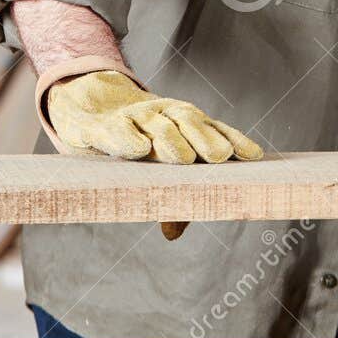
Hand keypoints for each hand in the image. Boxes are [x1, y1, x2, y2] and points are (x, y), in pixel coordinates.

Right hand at [46, 70, 262, 241]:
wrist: (85, 105)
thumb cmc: (130, 138)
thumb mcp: (151, 165)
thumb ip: (167, 197)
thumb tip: (172, 233)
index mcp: (182, 121)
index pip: (213, 128)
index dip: (233, 140)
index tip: (252, 156)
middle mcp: (162, 115)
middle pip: (189, 122)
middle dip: (205, 138)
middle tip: (219, 156)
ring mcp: (133, 117)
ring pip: (156, 124)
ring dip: (171, 139)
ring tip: (184, 158)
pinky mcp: (101, 126)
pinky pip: (116, 129)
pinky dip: (128, 138)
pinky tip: (139, 149)